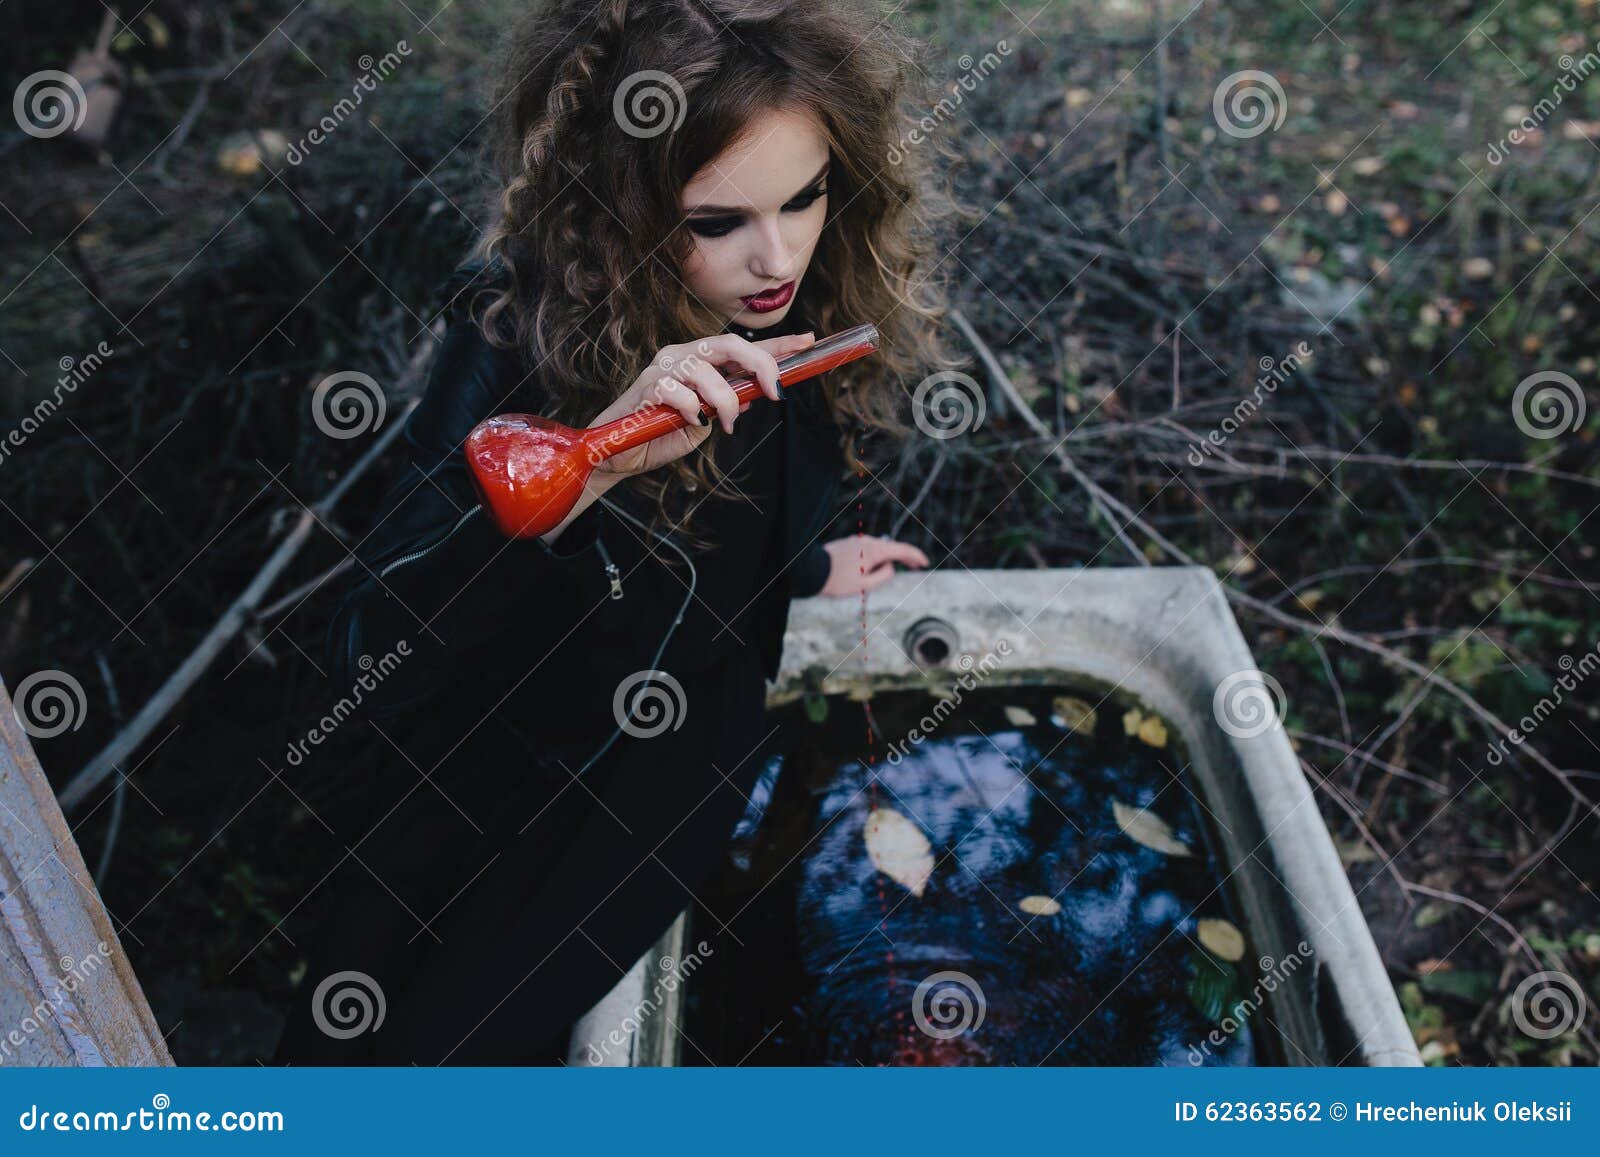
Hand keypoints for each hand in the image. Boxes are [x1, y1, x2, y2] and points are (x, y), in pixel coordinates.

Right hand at [590, 331, 815, 479]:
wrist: (622, 452)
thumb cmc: (663, 432)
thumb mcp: (708, 419)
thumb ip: (731, 403)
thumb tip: (758, 396)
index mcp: (701, 361)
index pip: (744, 348)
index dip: (778, 345)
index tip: (808, 342)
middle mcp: (683, 355)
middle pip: (730, 343)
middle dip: (760, 364)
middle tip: (775, 393)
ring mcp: (664, 367)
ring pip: (707, 371)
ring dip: (725, 401)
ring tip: (725, 424)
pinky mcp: (648, 385)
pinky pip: (680, 391)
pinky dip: (693, 409)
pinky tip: (692, 422)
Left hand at [816, 534, 930, 596]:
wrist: (811, 570)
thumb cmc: (837, 581)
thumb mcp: (864, 585)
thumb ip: (883, 577)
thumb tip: (890, 567)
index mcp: (874, 550)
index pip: (902, 550)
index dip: (916, 556)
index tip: (925, 563)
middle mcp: (867, 542)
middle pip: (892, 547)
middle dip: (905, 557)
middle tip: (917, 566)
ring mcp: (857, 541)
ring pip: (879, 549)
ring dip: (889, 558)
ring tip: (896, 570)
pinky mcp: (849, 544)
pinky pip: (868, 550)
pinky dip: (877, 556)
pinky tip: (877, 567)